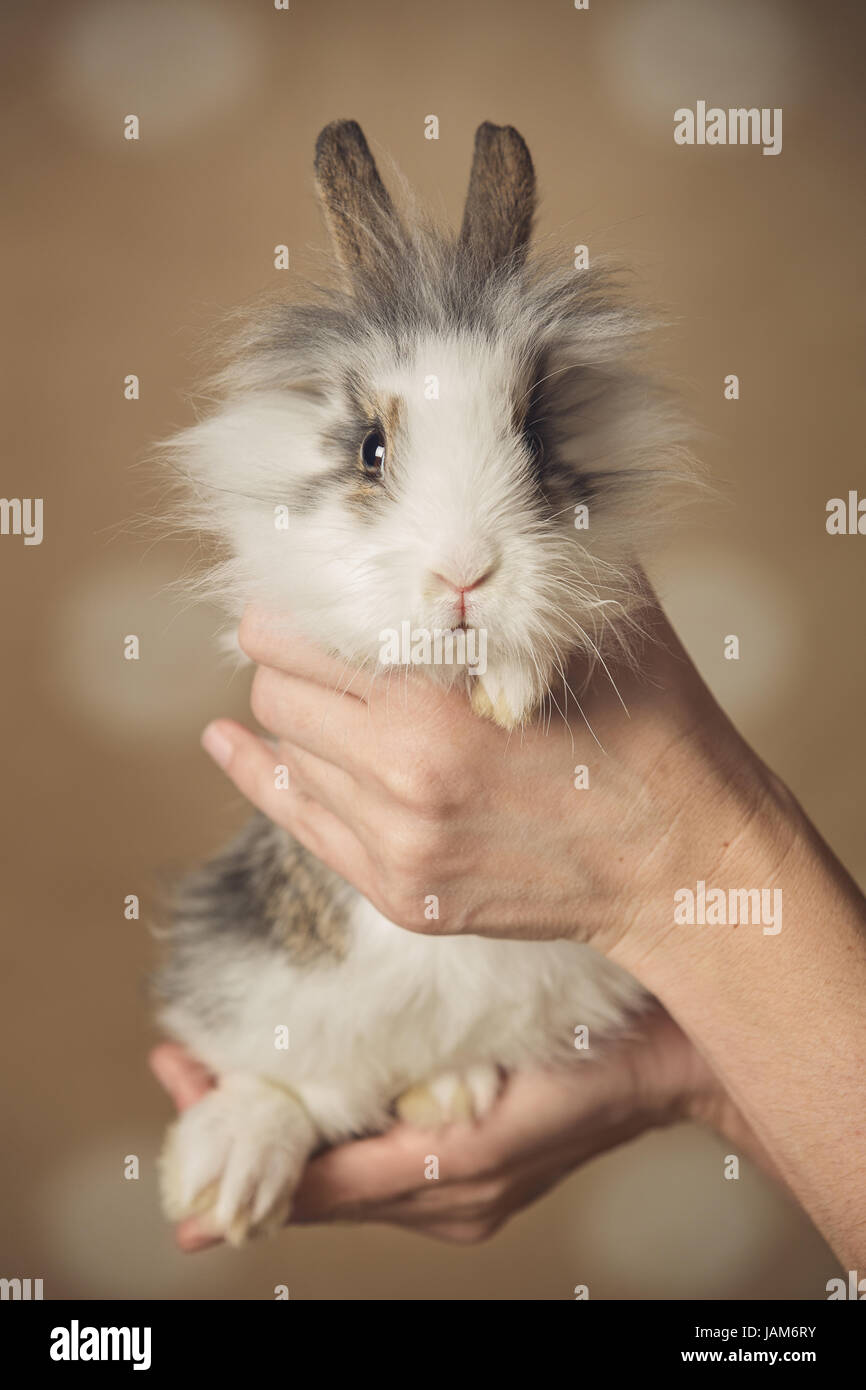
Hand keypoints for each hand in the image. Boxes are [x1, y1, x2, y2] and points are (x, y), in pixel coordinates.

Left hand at [152, 1008, 760, 1251]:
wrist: (672, 1061)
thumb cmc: (585, 1088)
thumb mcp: (475, 1139)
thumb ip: (371, 1175)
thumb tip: (269, 1204)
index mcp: (431, 1192)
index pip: (303, 1177)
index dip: (231, 1130)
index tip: (174, 1077)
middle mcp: (433, 1184)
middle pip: (313, 1156)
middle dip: (242, 1110)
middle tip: (177, 1058)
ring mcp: (451, 1156)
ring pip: (340, 1136)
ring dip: (281, 1099)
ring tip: (218, 1057)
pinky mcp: (467, 1128)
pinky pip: (379, 1122)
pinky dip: (332, 1096)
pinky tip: (304, 1057)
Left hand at [199, 601, 781, 952]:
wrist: (687, 862)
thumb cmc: (654, 728)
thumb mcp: (605, 613)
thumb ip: (531, 548)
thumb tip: (480, 486)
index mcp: (436, 698)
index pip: (293, 637)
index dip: (290, 607)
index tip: (303, 595)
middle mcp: (401, 777)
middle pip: (275, 694)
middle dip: (288, 659)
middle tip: (318, 640)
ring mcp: (397, 846)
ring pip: (285, 756)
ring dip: (299, 717)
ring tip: (336, 692)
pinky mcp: (402, 894)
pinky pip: (298, 823)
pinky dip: (265, 775)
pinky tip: (235, 746)